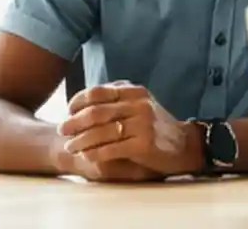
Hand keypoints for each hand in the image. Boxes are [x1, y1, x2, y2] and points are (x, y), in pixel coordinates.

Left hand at [58, 81, 200, 179]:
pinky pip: (111, 149)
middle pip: (96, 112)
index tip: (68, 111)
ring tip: (70, 146)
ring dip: (80, 140)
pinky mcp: (144, 145)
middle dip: (74, 122)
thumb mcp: (140, 104)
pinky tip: (86, 156)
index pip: (98, 92)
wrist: (185, 145)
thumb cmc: (155, 125)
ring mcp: (143, 124)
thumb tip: (83, 102)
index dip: (78, 101)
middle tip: (62, 130)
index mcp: (135, 92)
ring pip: (101, 131)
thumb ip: (118, 99)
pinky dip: (95, 153)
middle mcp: (139, 105)